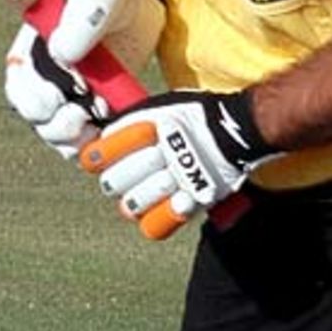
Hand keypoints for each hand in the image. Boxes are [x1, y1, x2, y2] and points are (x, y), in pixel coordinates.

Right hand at [3, 0, 165, 160]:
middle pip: (34, 116)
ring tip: (98, 122)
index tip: (71, 92)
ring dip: (73, 137)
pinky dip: (91, 145)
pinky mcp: (89, 116)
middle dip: (56, 122)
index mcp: (32, 50)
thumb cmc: (114, 1)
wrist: (143, 13)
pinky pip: (80, 143)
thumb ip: (82, 20)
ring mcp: (65, 100)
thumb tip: (62, 57)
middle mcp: (42, 79)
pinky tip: (108, 134)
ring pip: (54, 134)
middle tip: (84, 114)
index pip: (20, 85)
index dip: (39, 97)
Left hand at [79, 89, 276, 239]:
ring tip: (133, 199)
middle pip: (116, 179)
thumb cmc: (196, 117)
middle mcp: (165, 152)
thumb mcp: (164, 106)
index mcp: (153, 126)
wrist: (239, 130)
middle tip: (114, 181)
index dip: (94, 156)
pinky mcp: (193, 201)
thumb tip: (101, 133)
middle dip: (112, 181)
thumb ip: (134, 118)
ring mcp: (179, 179)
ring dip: (130, 203)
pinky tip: (154, 212)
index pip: (108, 147)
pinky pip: (160, 223)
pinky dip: (154, 221)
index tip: (92, 159)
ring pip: (134, 203)